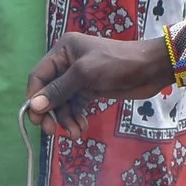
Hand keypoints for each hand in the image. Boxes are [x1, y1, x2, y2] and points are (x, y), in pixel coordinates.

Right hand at [25, 31, 173, 136]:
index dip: (34, 97)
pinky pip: (75, 107)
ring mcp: (78, 78)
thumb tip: (34, 107)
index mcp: (62, 51)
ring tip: (75, 133)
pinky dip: (76, 118)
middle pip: (48, 92)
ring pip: (62, 103)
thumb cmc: (117, 64)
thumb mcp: (84, 74)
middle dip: (50, 112)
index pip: (38, 76)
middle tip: (51, 131)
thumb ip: (58, 90)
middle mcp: (67, 63)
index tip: (35, 118)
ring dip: (65, 119)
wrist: (151, 69)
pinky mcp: (90, 90)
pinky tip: (81, 128)